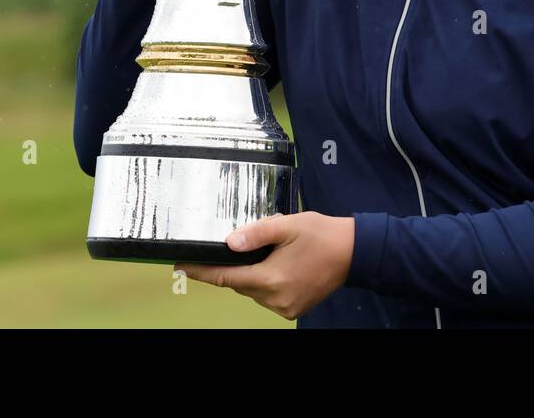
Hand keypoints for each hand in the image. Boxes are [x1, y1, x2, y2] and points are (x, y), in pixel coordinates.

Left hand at [175, 212, 354, 320]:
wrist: (354, 252)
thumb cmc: (321, 234)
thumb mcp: (287, 225)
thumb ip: (256, 233)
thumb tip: (228, 243)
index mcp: (271, 278)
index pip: (226, 278)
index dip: (201, 272)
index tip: (179, 266)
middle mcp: (275, 298)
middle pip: (240, 283)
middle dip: (236, 266)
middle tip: (243, 243)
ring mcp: (285, 307)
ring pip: (254, 290)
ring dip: (253, 274)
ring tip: (270, 251)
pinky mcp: (294, 309)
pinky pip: (268, 296)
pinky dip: (266, 282)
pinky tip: (278, 264)